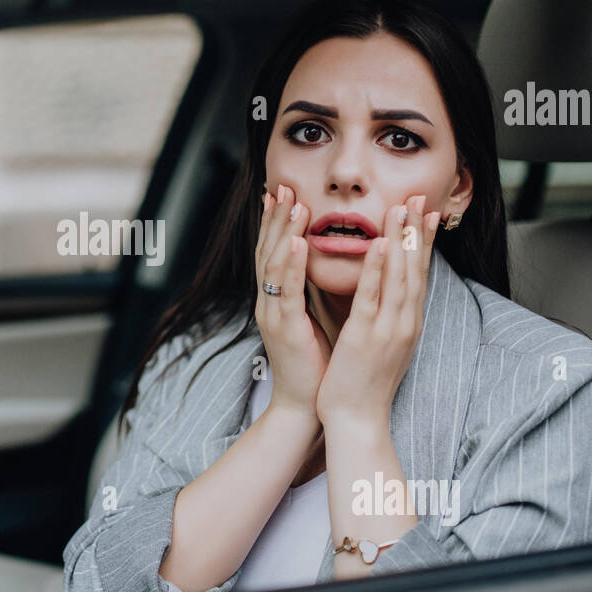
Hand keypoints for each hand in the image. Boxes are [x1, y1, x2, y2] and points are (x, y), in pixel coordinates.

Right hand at [255, 183, 332, 416]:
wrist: (309, 405)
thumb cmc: (316, 363)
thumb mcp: (314, 318)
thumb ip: (313, 290)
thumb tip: (323, 263)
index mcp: (278, 299)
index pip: (274, 252)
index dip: (277, 222)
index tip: (284, 193)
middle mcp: (270, 302)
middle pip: (268, 250)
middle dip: (275, 217)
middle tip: (282, 186)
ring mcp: (274, 315)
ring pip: (274, 264)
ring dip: (282, 231)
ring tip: (292, 203)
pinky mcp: (285, 329)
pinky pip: (286, 291)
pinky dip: (290, 265)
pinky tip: (295, 242)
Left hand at [315, 194, 438, 424]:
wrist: (358, 420)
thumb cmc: (365, 384)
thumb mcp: (382, 343)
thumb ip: (386, 315)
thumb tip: (386, 291)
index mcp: (408, 323)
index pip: (419, 275)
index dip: (424, 243)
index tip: (428, 213)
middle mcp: (405, 322)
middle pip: (416, 269)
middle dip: (418, 231)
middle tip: (421, 196)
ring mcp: (389, 329)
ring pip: (400, 277)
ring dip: (403, 239)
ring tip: (403, 207)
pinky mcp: (367, 336)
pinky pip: (374, 297)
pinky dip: (379, 268)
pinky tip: (381, 243)